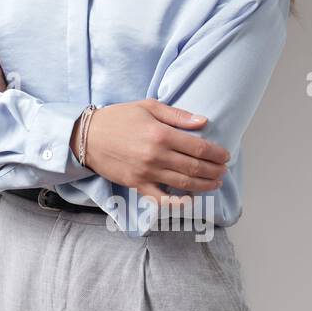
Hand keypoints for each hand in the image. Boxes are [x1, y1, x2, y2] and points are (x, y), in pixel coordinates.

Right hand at [79, 98, 229, 210]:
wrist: (87, 136)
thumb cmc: (118, 118)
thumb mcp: (148, 106)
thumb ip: (177, 115)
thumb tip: (203, 122)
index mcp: (161, 134)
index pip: (199, 148)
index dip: (217, 154)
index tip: (225, 155)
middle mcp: (156, 155)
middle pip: (195, 167)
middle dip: (214, 170)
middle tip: (223, 170)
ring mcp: (147, 172)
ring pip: (184, 183)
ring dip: (204, 185)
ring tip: (215, 183)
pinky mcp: (137, 184)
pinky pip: (161, 200)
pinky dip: (178, 204)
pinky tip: (190, 201)